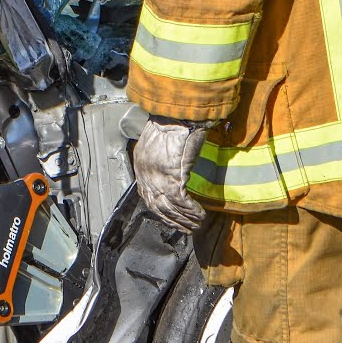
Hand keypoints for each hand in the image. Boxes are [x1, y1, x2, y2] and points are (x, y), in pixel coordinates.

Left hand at [133, 116, 210, 232]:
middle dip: (172, 220)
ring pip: (169, 207)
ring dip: (184, 219)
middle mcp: (146, 173)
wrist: (178, 114)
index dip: (160, 211)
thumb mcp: (160, 143)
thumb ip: (161, 159)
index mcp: (141, 166)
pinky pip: (181, 201)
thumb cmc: (173, 124)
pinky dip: (192, 211)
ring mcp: (157, 176)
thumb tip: (171, 173)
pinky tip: (200, 215)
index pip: (147, 196)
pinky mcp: (172, 175)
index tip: (171, 219)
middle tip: (186, 228)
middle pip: (157, 206)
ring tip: (196, 225)